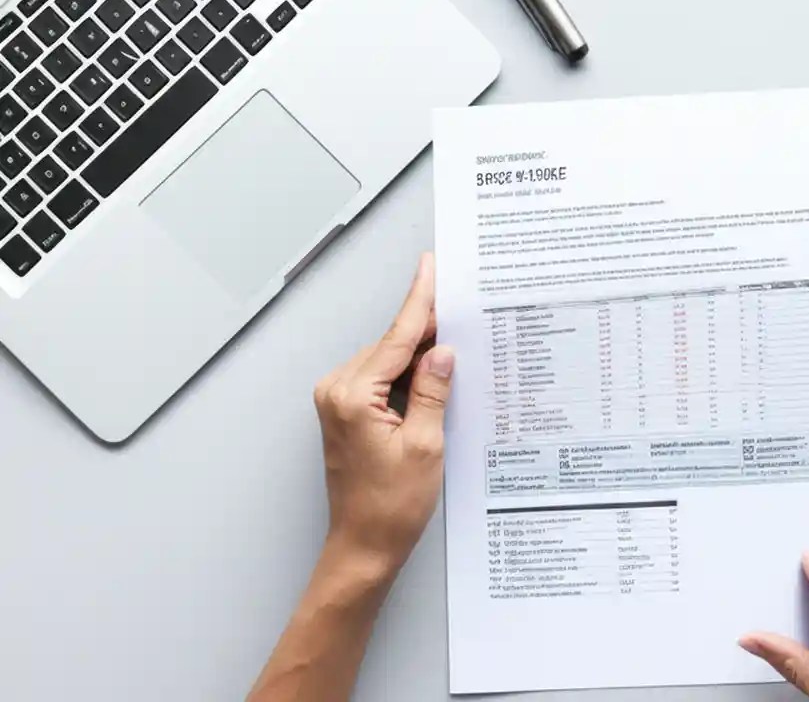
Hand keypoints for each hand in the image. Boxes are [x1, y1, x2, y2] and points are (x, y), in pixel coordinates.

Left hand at [312, 253, 453, 571]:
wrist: (363, 546)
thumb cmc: (391, 506)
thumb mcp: (426, 445)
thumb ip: (433, 391)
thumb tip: (442, 351)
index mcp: (353, 396)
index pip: (396, 338)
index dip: (420, 301)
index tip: (430, 268)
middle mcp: (336, 391)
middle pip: (390, 345)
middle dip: (427, 331)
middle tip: (465, 312)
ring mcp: (336, 401)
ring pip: (386, 360)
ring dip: (418, 356)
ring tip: (457, 350)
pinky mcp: (344, 412)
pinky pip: (379, 378)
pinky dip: (406, 375)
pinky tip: (433, 375)